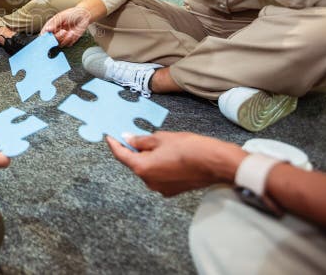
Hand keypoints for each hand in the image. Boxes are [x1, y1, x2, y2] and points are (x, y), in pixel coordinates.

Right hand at [41, 4, 92, 46]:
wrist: (84, 15)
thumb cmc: (72, 14)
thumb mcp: (62, 16)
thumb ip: (54, 23)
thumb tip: (47, 29)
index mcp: (52, 26)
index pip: (44, 33)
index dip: (44, 36)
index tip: (47, 36)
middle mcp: (56, 32)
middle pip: (52, 40)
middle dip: (58, 37)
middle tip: (63, 31)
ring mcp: (62, 37)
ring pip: (60, 44)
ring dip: (65, 39)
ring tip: (71, 32)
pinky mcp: (69, 40)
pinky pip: (68, 44)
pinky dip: (70, 40)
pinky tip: (73, 33)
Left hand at [106, 131, 246, 196]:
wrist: (216, 163)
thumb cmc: (190, 148)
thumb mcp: (161, 138)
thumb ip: (141, 140)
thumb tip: (128, 139)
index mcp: (142, 168)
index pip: (121, 155)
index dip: (114, 144)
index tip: (109, 136)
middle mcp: (149, 181)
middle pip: (135, 163)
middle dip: (134, 150)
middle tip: (135, 135)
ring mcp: (161, 188)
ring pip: (148, 169)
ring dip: (148, 158)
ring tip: (158, 144)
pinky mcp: (173, 190)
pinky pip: (159, 175)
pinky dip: (159, 165)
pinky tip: (168, 155)